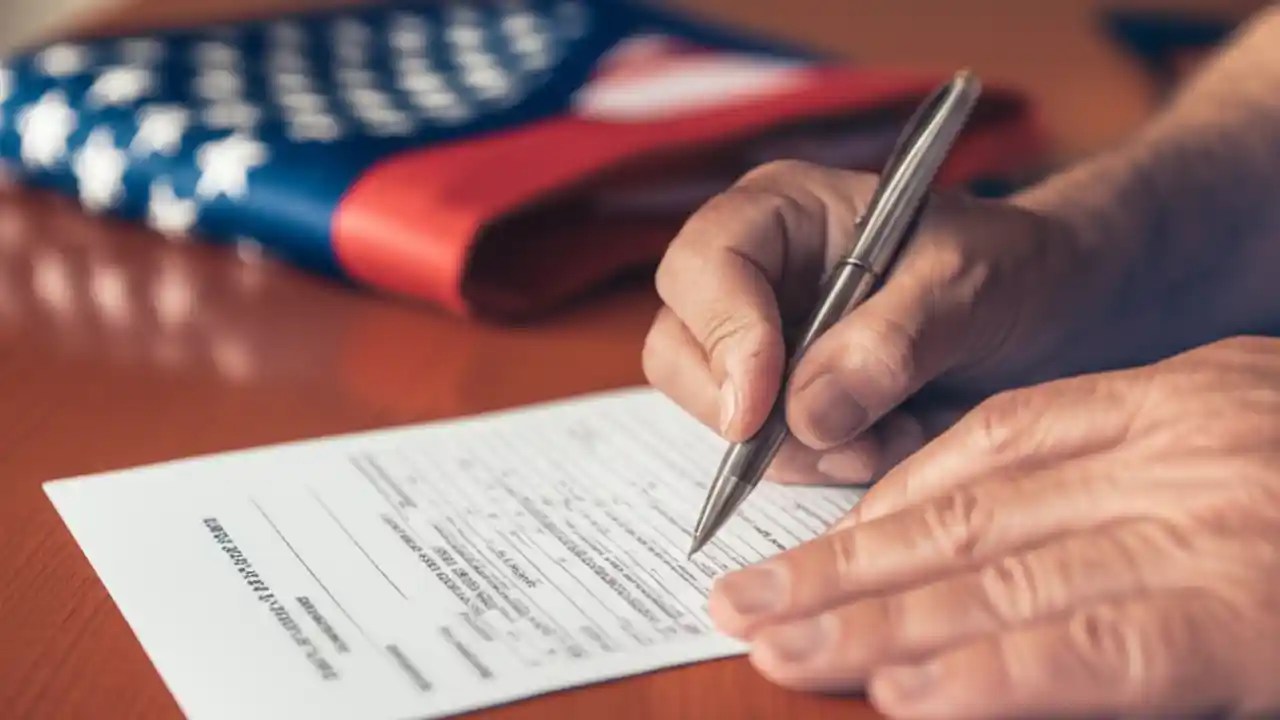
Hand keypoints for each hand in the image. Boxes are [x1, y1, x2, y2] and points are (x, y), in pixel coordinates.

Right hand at [643, 160, 1100, 486]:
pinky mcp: (783, 403)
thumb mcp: (971, 285)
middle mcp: (754, 275)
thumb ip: (891, 341)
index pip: (704, 264)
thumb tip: (805, 415)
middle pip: (680, 348)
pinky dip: (824, 465)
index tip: (761, 408)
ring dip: (802, 450)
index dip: (722, 337)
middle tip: (843, 440)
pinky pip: (766, 453)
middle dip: (754, 412)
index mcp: (784, 212)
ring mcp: (763, 343)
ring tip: (897, 435)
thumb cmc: (1016, 268)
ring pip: (719, 413)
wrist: (1055, 312)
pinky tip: (892, 444)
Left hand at [708, 336, 1279, 718]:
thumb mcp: (1240, 447)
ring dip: (873, 620)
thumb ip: (1129, 479)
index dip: (886, 501)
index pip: (992, 447)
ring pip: (1000, 578)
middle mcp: (1185, 451)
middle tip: (740, 598)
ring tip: (774, 647)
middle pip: (965, 512)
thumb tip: (1001, 544)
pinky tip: (901, 693)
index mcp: (1180, 399)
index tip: (812, 545)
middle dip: (842, 564)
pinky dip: (990, 673)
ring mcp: (1219, 532)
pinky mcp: (1252, 625)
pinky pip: (1093, 652)